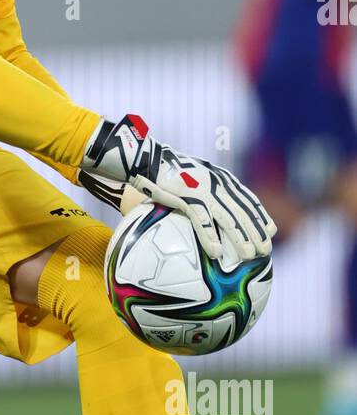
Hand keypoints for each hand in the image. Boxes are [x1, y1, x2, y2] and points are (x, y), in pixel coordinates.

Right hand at [81, 114, 275, 259]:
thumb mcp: (193, 176)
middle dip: (256, 231)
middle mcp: (217, 183)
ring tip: (250, 255)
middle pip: (242, 211)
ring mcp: (202, 189)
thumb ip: (206, 189)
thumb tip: (211, 208)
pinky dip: (210, 237)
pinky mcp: (186, 196)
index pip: (247, 197)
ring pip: (228, 217)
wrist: (145, 159)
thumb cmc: (165, 171)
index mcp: (221, 178)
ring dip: (241, 238)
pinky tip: (217, 252)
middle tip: (266, 251)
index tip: (270, 230)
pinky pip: (202, 220)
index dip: (260, 214)